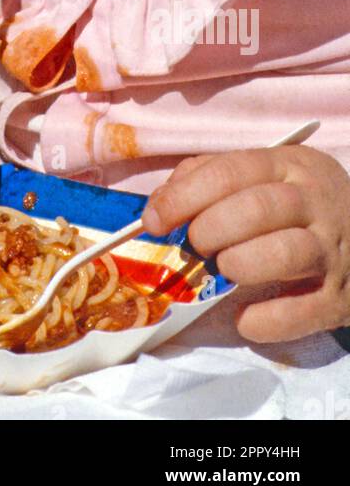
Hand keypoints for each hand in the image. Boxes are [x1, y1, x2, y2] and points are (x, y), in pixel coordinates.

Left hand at [141, 145, 349, 341]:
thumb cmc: (298, 204)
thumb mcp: (265, 174)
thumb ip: (209, 177)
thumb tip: (159, 205)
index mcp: (289, 165)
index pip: (230, 171)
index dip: (183, 197)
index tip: (154, 220)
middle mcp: (314, 202)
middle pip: (256, 209)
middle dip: (209, 230)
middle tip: (195, 246)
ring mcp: (331, 250)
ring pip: (283, 253)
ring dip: (238, 265)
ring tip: (224, 270)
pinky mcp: (339, 299)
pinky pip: (299, 313)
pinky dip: (263, 320)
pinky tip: (244, 316)